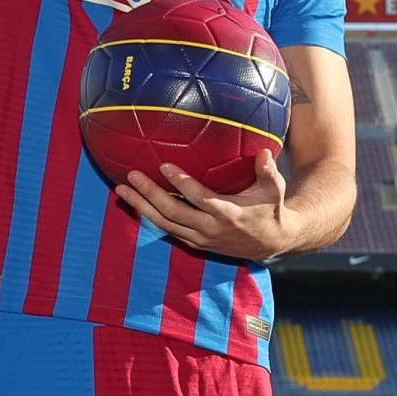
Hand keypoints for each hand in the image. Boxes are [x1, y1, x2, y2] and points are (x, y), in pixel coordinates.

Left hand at [117, 148, 290, 262]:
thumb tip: (263, 151)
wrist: (272, 243)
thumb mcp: (274, 190)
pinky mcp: (196, 244)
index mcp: (228, 214)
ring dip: (142, 207)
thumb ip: (269, 171)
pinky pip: (168, 230)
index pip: (200, 198)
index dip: (182, 183)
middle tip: (131, 175)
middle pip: (174, 213)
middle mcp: (210, 229)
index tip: (164, 165)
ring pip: (165, 224)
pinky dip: (150, 217)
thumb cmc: (271, 209)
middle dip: (150, 194)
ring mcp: (201, 239)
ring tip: (121, 189)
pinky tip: (135, 203)